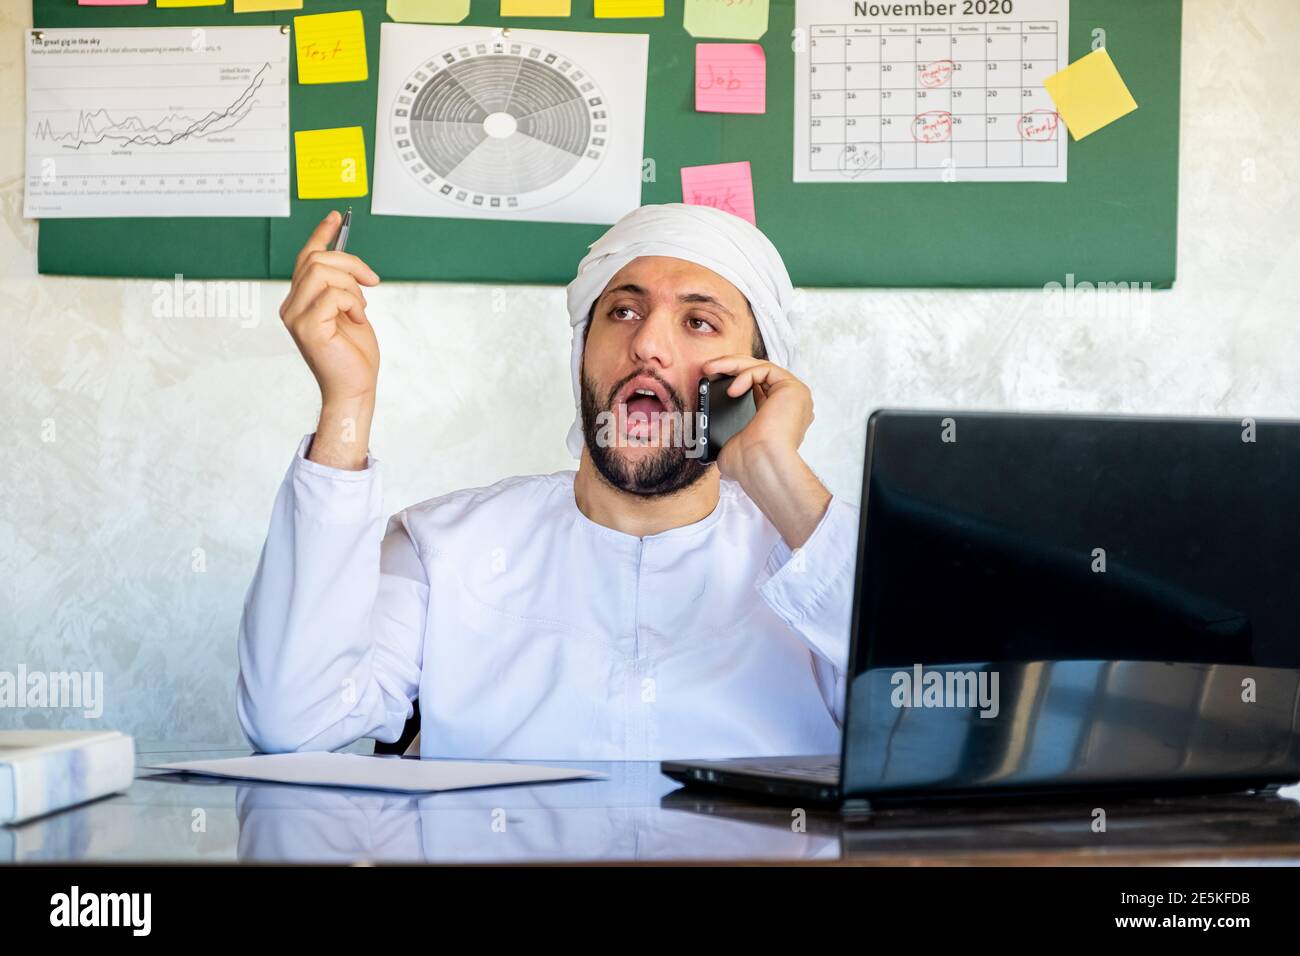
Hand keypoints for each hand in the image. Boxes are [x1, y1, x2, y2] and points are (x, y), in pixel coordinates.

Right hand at [279, 210, 381, 405]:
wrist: (356, 386)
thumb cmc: (354, 353)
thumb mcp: (350, 309)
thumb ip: (341, 286)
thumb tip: (346, 260)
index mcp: (300, 300)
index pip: (306, 257)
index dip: (321, 234)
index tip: (336, 216)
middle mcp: (291, 305)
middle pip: (316, 259)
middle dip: (351, 264)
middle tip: (371, 282)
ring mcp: (295, 316)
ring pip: (324, 273)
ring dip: (352, 287)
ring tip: (359, 309)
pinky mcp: (307, 328)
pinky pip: (333, 295)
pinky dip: (352, 303)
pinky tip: (356, 320)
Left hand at [700, 354, 813, 483]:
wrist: (760, 464)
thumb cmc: (748, 463)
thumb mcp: (730, 442)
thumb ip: (725, 432)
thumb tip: (707, 441)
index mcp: (777, 417)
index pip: (757, 388)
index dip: (734, 379)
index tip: (711, 379)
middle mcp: (789, 405)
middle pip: (759, 374)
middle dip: (730, 367)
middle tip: (708, 367)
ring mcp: (794, 396)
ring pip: (761, 367)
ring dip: (732, 365)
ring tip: (710, 369)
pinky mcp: (793, 388)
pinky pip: (766, 369)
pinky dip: (745, 375)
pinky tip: (731, 390)